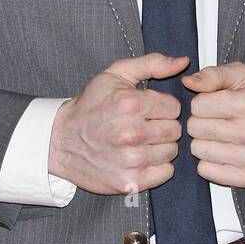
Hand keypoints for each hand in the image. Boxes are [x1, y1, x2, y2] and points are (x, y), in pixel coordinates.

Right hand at [49, 52, 187, 195]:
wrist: (60, 140)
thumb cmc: (89, 106)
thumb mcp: (115, 74)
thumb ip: (152, 63)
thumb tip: (184, 62)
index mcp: (130, 104)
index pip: (174, 108)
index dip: (162, 106)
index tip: (147, 109)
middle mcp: (131, 133)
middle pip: (175, 130)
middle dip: (162, 126)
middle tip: (143, 125)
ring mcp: (130, 160)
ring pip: (171, 152)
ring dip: (160, 146)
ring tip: (140, 142)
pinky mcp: (130, 182)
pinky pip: (165, 172)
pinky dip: (157, 166)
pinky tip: (141, 158)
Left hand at [182, 61, 244, 187]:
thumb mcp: (243, 75)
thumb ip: (213, 75)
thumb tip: (188, 82)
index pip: (198, 107)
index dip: (202, 102)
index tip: (214, 103)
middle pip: (196, 129)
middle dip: (200, 121)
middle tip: (216, 119)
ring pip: (199, 150)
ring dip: (204, 141)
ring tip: (220, 134)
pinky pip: (207, 171)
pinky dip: (209, 161)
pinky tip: (222, 150)